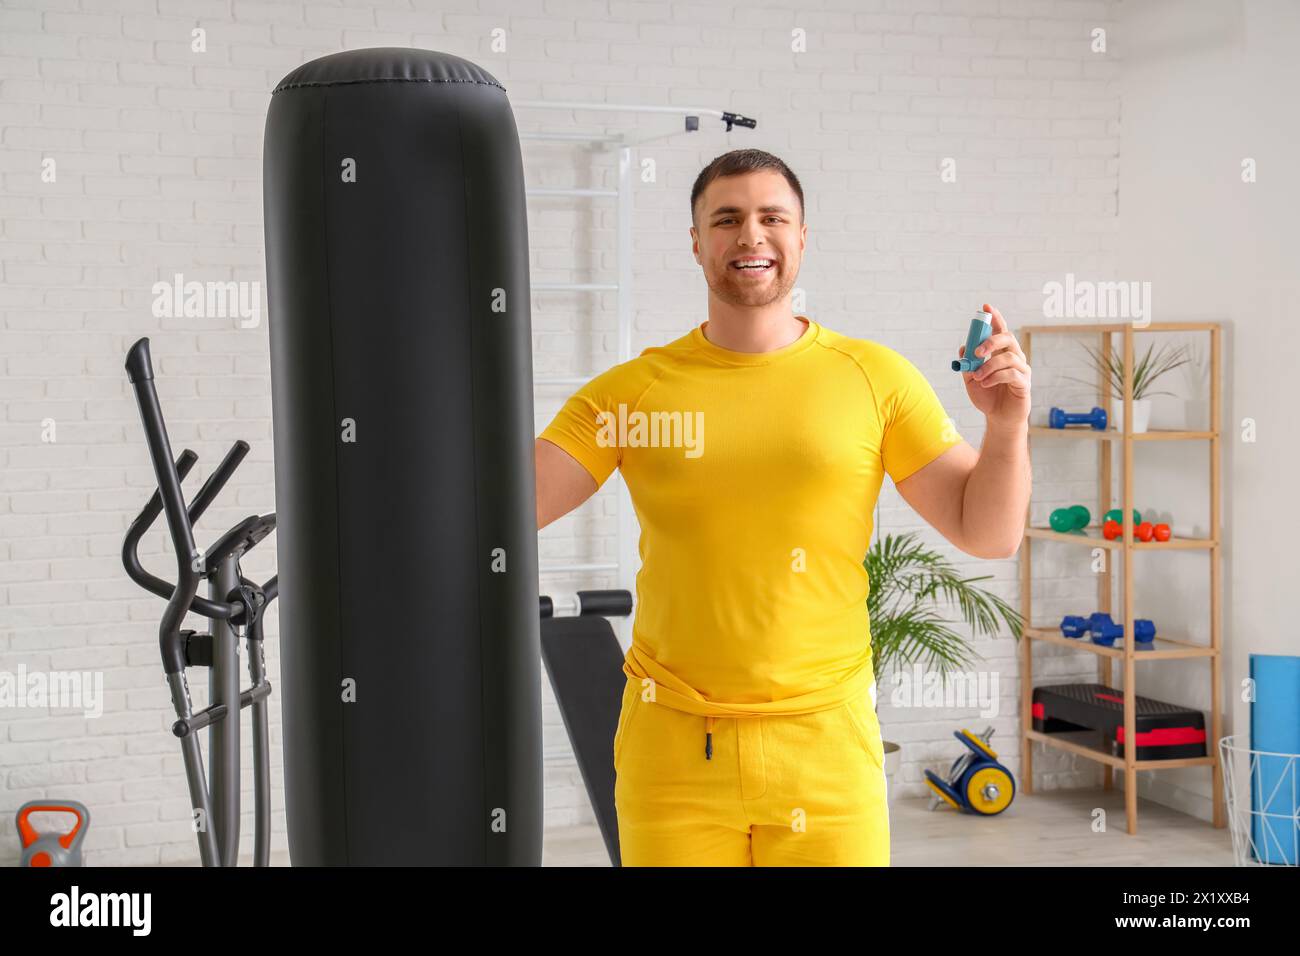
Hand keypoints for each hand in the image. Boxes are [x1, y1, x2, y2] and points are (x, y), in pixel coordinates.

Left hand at [958, 303, 1030, 429]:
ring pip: (1008, 357)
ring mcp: (1021, 369)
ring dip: (989, 366)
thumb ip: (968, 364)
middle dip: (992, 341)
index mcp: (1001, 353)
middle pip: (1008, 338)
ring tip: (978, 377)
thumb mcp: (971, 380)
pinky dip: (996, 377)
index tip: (985, 307)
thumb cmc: (987, 396)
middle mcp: (1014, 357)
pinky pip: (1012, 374)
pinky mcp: (1024, 382)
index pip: (1000, 331)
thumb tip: (964, 348)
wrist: (998, 418)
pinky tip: (985, 383)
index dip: (995, 318)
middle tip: (977, 352)